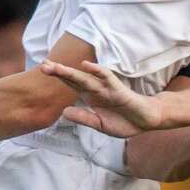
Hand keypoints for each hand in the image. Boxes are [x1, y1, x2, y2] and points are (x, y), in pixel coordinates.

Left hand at [41, 59, 163, 137]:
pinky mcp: (119, 90)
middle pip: (75, 79)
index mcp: (90, 97)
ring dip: (71, 72)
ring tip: (56, 67)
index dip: (58, 78)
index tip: (43, 71)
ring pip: (86, 78)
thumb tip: (63, 112)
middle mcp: (96, 90)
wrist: (147, 120)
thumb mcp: (100, 124)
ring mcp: (107, 89)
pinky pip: (107, 78)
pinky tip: (86, 65)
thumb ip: (83, 118)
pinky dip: (97, 71)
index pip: (71, 85)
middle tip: (43, 65)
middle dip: (59, 72)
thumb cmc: (124, 121)